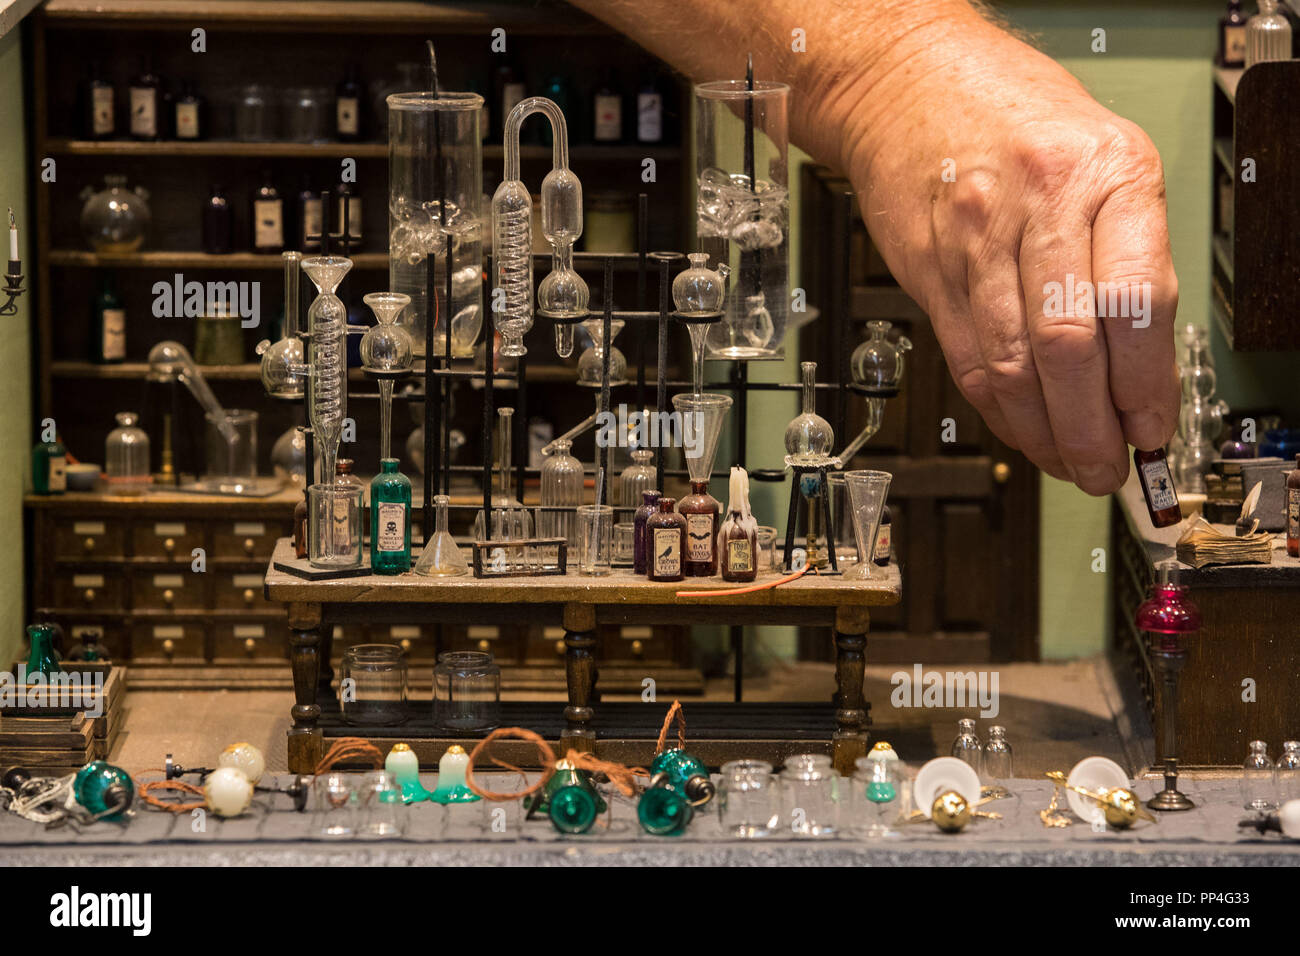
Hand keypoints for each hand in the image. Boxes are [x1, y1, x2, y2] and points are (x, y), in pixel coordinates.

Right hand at [846, 24, 1178, 494]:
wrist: (908, 84)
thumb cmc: (1013, 118)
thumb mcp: (1104, 158)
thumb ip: (1128, 255)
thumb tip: (1143, 371)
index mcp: (1106, 174)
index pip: (1134, 302)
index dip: (1144, 384)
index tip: (1151, 429)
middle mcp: (1039, 204)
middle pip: (1068, 346)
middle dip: (1091, 427)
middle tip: (1105, 466)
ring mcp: (975, 238)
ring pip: (1012, 364)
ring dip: (1043, 431)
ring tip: (1067, 461)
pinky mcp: (929, 271)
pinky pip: (967, 358)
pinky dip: (999, 408)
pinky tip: (1021, 427)